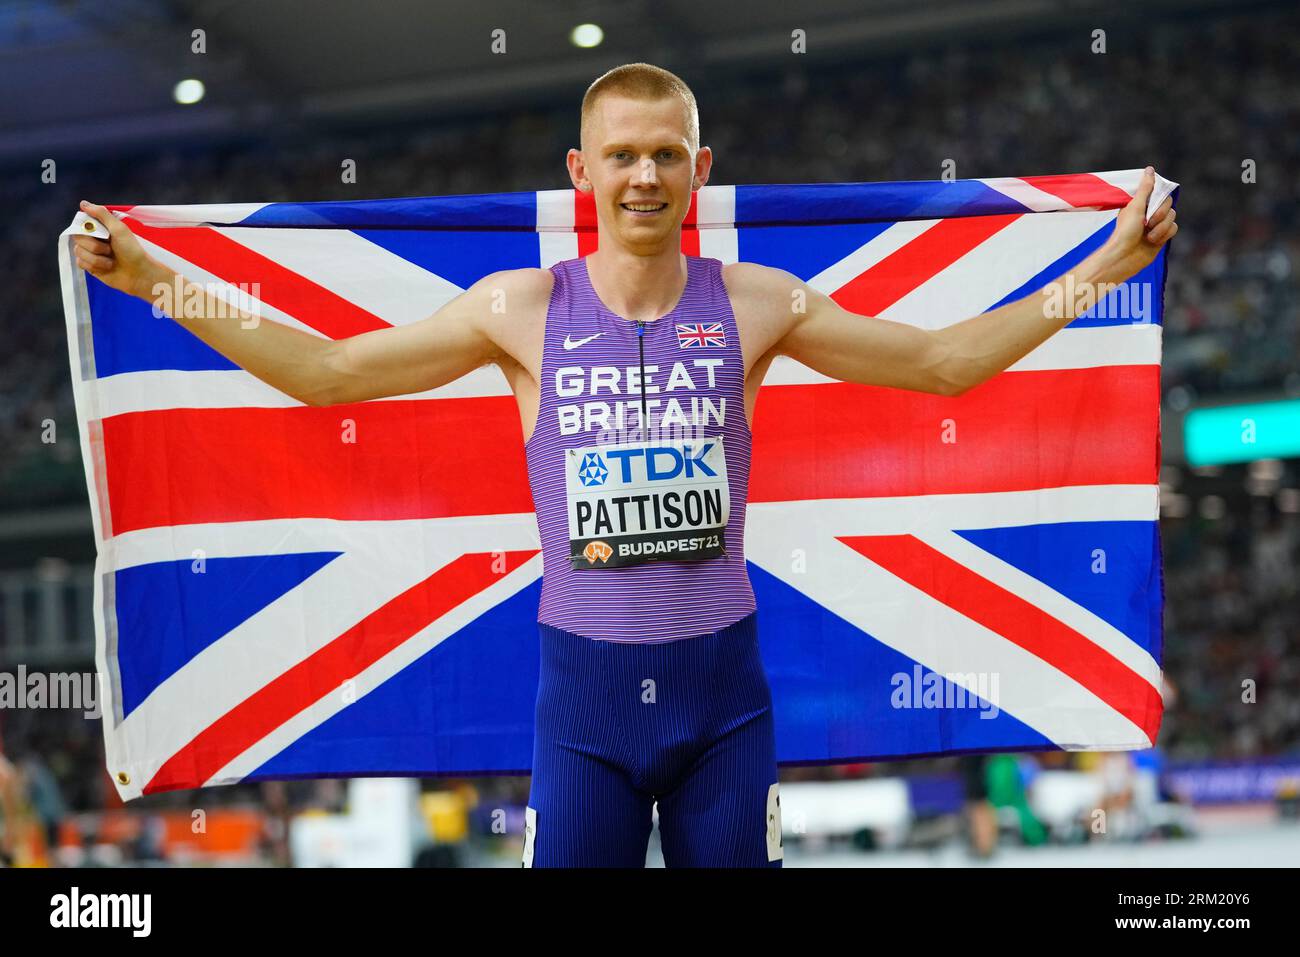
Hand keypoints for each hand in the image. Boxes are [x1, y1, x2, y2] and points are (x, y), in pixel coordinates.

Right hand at [72, 201, 163, 299]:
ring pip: (78, 251)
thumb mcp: (119, 229)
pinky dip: (94, 265)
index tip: (99, 233)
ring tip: (111, 261)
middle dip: (94, 245)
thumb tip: (83, 203)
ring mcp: (91, 253)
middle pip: (78, 237)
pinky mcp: (90, 266)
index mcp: (100, 228)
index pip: (81, 223)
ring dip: (96, 258)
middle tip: (110, 249)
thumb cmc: (132, 251)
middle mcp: (94, 239)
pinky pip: (81, 263)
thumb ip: (101, 214)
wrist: (138, 274)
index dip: (86, 228)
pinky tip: (106, 267)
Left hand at [1096, 167, 1177, 282]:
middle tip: (1147, 222)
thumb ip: (1145, 188)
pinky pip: (1174, 228)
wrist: (1125, 257)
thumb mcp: (1135, 206)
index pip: (1159, 191)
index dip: (1158, 198)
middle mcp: (1148, 212)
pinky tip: (1153, 241)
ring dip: (1161, 227)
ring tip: (1148, 235)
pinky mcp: (1162, 235)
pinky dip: (1164, 234)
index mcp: (1140, 203)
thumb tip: (1150, 169)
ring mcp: (1156, 224)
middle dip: (1159, 214)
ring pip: (1172, 216)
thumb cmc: (1125, 231)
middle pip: (1168, 203)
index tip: (1151, 205)